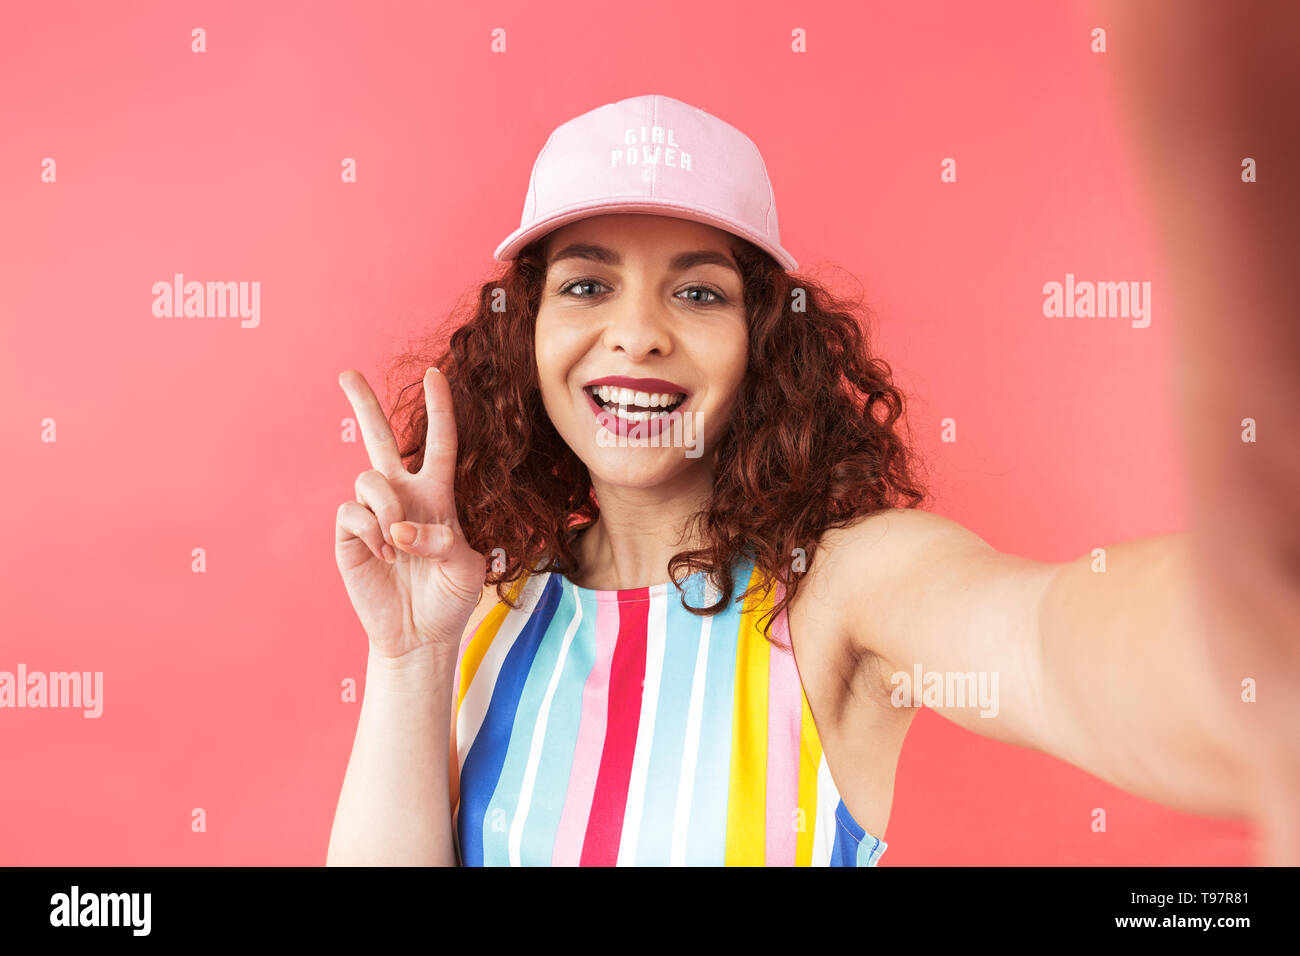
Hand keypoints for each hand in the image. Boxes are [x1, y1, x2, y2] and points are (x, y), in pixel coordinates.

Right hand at [334, 367, 486, 658]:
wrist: (420, 635)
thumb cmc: (450, 598)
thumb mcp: (466, 568)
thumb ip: (443, 540)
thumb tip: (401, 528)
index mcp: (438, 496)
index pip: (439, 443)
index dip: (440, 409)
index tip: (436, 374)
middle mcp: (402, 497)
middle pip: (381, 439)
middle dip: (364, 406)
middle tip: (346, 374)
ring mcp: (373, 515)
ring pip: (369, 478)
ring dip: (386, 508)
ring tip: (398, 546)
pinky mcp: (350, 536)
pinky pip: (351, 512)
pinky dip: (370, 531)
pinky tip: (385, 555)